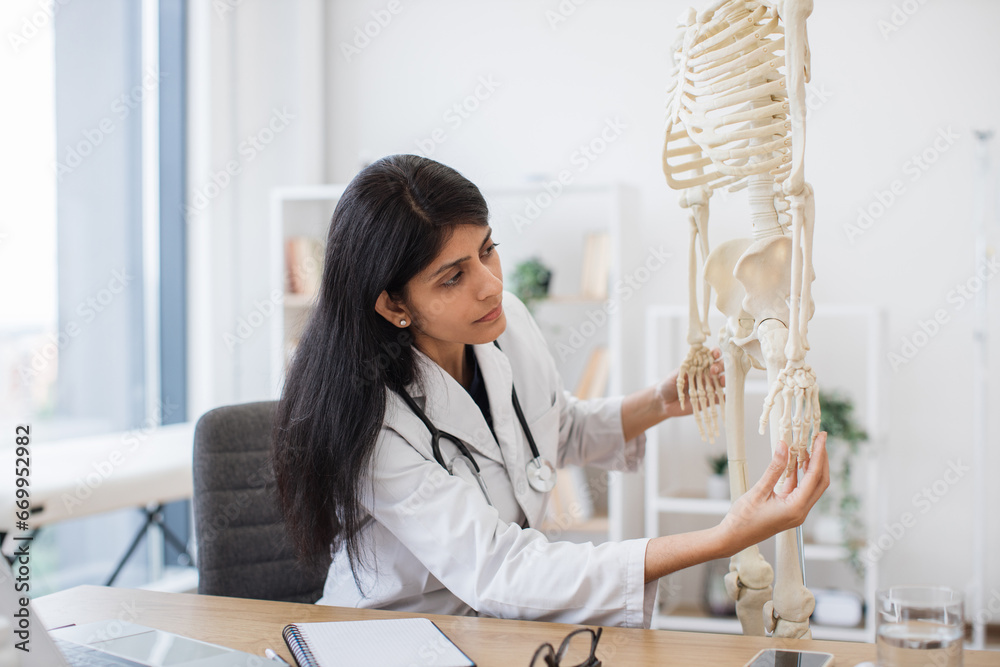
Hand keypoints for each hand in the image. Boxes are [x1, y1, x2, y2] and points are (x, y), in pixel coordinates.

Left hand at [655, 347, 724, 419]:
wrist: (664, 402)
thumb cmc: (668, 384)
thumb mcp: (674, 375)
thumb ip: (685, 370)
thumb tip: (692, 363)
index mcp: (698, 365)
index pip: (710, 355)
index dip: (715, 352)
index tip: (714, 353)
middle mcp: (706, 374)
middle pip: (719, 367)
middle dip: (720, 366)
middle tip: (713, 370)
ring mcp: (709, 386)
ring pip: (722, 380)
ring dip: (725, 379)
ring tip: (722, 380)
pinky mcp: (709, 399)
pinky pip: (720, 398)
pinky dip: (726, 396)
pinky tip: (728, 395)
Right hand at [718, 432, 828, 554]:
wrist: (733, 538)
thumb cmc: (743, 520)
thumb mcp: (758, 491)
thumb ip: (774, 468)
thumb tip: (784, 446)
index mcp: (796, 508)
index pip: (814, 477)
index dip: (819, 455)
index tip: (820, 438)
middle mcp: (800, 511)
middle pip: (819, 482)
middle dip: (821, 459)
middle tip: (819, 439)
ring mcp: (796, 511)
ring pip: (811, 485)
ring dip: (811, 466)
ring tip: (807, 446)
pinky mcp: (789, 510)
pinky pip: (799, 489)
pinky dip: (799, 474)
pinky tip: (794, 461)